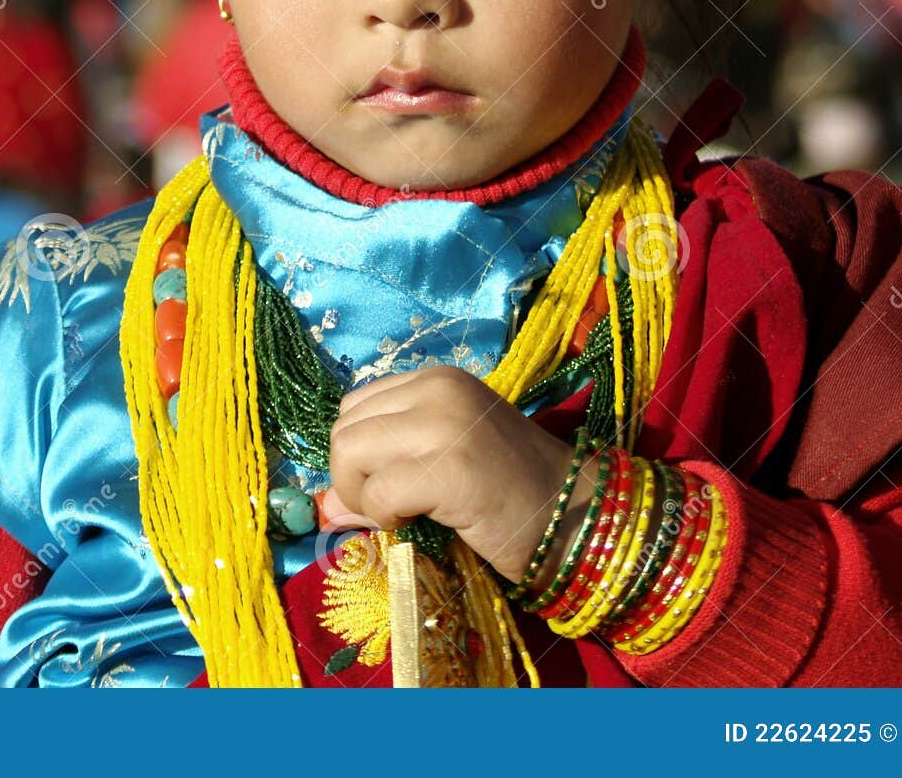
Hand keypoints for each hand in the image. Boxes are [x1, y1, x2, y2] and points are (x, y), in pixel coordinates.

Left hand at [320, 364, 586, 581]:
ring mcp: (443, 423)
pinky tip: (421, 522)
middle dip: (352, 477)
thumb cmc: (513, 494)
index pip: (355, 407)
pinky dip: (385, 517)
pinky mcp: (449, 467)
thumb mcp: (442, 464)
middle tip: (391, 507)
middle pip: (343, 429)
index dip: (358, 455)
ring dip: (364, 496)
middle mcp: (436, 388)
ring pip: (348, 453)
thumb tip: (321, 506)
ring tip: (404, 513)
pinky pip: (378, 493)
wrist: (581, 516)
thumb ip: (381, 473)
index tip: (386, 485)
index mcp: (436, 379)